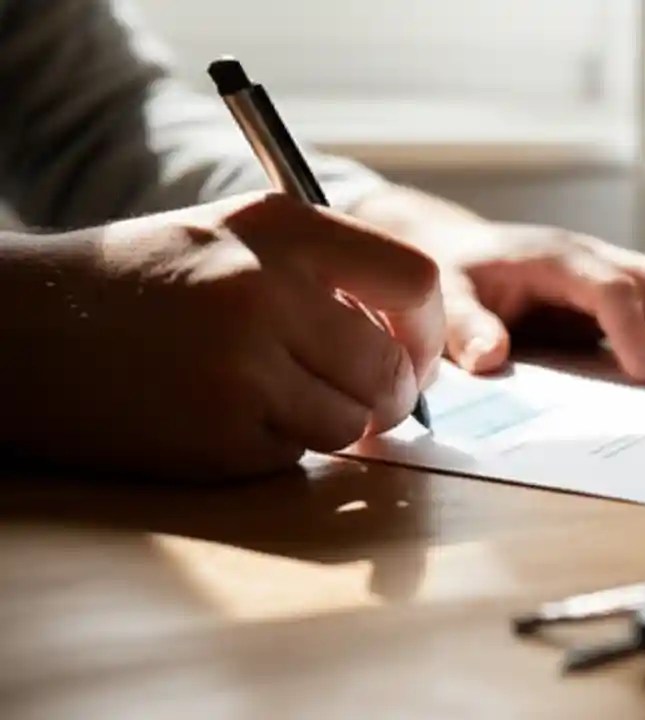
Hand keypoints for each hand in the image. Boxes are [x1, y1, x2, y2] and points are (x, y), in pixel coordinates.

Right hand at [0, 193, 440, 477]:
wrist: (17, 329)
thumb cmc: (136, 283)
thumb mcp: (233, 237)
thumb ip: (323, 272)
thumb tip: (412, 340)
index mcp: (282, 228)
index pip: (417, 280)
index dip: (427, 330)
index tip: (410, 353)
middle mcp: (270, 290)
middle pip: (391, 369)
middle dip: (391, 398)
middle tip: (367, 402)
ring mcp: (243, 366)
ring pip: (350, 423)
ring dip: (331, 426)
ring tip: (273, 399)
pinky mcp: (218, 434)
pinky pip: (293, 455)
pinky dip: (275, 447)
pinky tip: (221, 416)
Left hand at [353, 187, 644, 383]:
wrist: (457, 249)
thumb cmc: (454, 273)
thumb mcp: (445, 293)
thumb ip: (464, 324)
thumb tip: (492, 359)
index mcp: (559, 256)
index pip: (611, 289)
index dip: (633, 331)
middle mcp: (598, 258)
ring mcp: (615, 275)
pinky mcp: (620, 297)